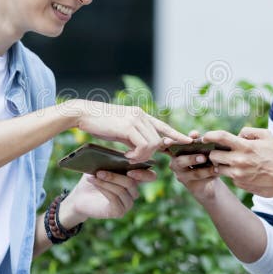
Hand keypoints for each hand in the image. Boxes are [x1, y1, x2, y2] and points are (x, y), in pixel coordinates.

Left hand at [59, 169, 156, 226]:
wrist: (80, 196)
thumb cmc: (93, 178)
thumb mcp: (102, 166)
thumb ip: (112, 160)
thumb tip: (115, 155)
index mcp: (135, 179)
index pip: (150, 176)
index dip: (144, 173)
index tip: (130, 169)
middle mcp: (134, 192)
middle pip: (132, 183)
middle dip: (115, 176)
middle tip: (100, 171)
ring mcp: (127, 203)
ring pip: (122, 190)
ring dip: (107, 181)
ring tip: (93, 176)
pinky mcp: (119, 212)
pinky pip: (114, 198)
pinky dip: (103, 188)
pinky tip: (94, 182)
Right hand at [64, 100, 191, 161]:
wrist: (84, 114)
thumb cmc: (100, 124)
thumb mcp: (120, 131)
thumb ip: (133, 138)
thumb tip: (143, 150)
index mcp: (140, 115)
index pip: (163, 126)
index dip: (176, 134)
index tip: (188, 141)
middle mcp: (141, 115)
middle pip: (158, 139)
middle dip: (150, 153)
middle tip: (133, 159)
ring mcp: (136, 119)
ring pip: (153, 144)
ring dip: (143, 156)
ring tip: (129, 158)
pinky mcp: (129, 126)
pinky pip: (143, 146)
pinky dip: (138, 155)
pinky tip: (127, 156)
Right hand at [168, 130, 222, 201]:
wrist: (206, 177)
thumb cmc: (200, 156)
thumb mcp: (198, 147)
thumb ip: (194, 140)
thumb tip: (194, 133)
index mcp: (174, 152)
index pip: (164, 146)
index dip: (164, 143)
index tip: (168, 140)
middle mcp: (174, 164)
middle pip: (180, 161)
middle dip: (192, 159)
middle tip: (203, 157)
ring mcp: (181, 176)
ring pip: (193, 173)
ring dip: (205, 170)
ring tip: (216, 167)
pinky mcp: (191, 186)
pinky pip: (201, 181)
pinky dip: (211, 176)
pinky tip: (219, 172)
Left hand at [203, 127, 272, 196]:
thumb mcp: (266, 136)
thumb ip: (248, 132)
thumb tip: (237, 135)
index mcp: (245, 147)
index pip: (220, 137)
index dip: (209, 136)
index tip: (205, 137)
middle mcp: (239, 161)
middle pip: (214, 155)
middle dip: (214, 152)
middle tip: (219, 151)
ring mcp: (238, 175)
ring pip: (219, 168)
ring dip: (221, 164)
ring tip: (231, 161)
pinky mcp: (241, 184)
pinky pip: (230, 177)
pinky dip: (233, 174)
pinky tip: (243, 172)